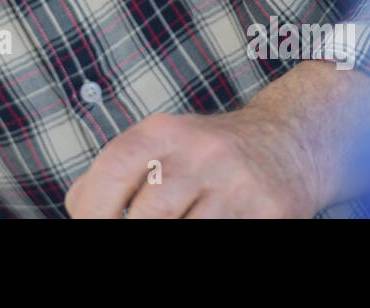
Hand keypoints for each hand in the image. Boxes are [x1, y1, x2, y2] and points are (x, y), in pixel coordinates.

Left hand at [63, 106, 321, 217]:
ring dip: (172, 236)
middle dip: (130, 233)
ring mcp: (237, 183)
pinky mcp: (269, 212)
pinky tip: (203, 227)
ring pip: (186, 232)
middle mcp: (200, 151)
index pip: (114, 169)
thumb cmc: (209, 153)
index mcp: (164, 131)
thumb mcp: (161, 144)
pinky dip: (208, 239)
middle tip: (124, 239)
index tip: (87, 226)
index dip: (93, 208)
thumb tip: (78, 208)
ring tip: (175, 226)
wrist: (291, 142)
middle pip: (149, 213)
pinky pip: (223, 236)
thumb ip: (116, 172)